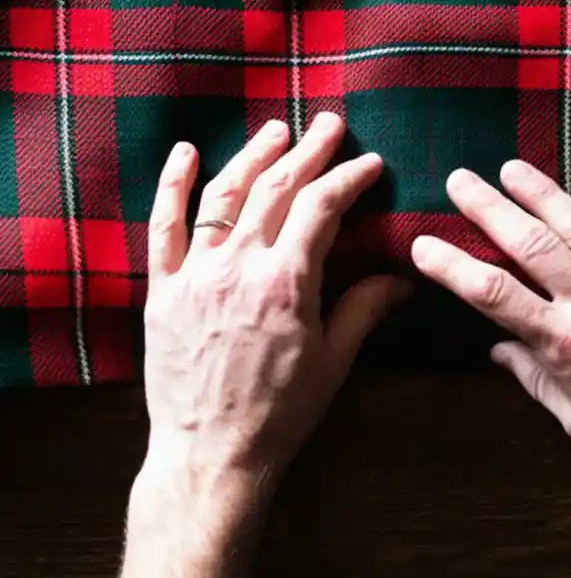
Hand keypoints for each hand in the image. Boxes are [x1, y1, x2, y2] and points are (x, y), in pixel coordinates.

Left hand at [141, 113, 409, 494]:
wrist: (212, 453)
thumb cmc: (280, 413)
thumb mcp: (334, 363)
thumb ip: (363, 311)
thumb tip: (400, 279)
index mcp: (288, 283)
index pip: (321, 208)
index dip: (349, 178)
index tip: (370, 162)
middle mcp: (240, 267)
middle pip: (275, 189)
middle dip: (309, 151)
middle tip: (330, 125)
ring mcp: (196, 274)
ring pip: (224, 195)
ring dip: (252, 155)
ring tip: (277, 130)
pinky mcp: (163, 289)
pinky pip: (164, 226)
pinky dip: (173, 184)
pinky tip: (186, 152)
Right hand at [411, 161, 570, 491]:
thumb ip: (537, 381)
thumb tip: (500, 351)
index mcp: (566, 346)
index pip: (493, 295)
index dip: (452, 266)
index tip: (422, 245)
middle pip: (531, 244)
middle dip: (489, 208)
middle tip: (459, 179)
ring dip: (542, 192)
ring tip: (510, 168)